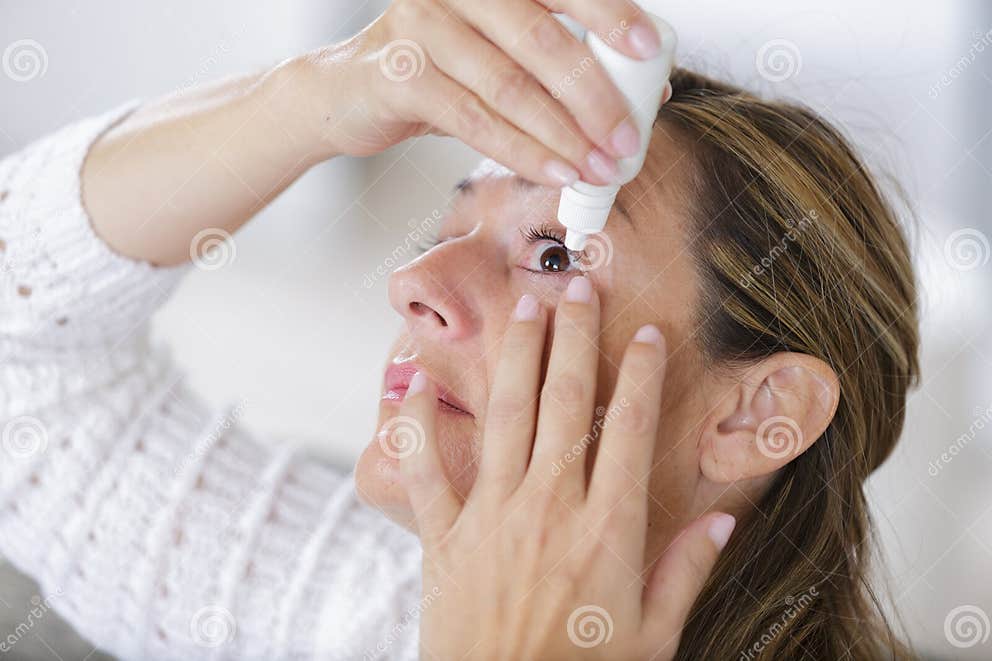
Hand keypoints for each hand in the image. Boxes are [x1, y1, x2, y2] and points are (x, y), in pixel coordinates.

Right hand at [296, 0, 666, 185]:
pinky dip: (522, 151)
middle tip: (627, 140)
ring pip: (511, 87)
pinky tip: (556, 172)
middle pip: (543, 41)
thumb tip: (645, 90)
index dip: (610, 14)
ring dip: (564, 135)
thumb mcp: (499, 57)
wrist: (346, 93)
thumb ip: (560, 66)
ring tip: (599, 169)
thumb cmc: (437, 73)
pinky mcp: (401, 74)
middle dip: (595, 96)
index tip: (651, 50)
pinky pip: (474, 120)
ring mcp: (423, 25)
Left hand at [396, 276, 735, 659]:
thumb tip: (723, 521)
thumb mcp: (653, 636)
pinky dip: (416, 423)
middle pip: (564, 400)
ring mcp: (492, 516)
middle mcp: (549, 506)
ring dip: (515, 353)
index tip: (646, 333)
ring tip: (523, 306)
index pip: (629, 428)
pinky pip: (425, 469)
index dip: (640, 373)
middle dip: (573, 335)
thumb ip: (685, 570)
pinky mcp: (445, 536)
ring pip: (504, 414)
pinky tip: (416, 381)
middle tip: (576, 285)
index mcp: (607, 528)